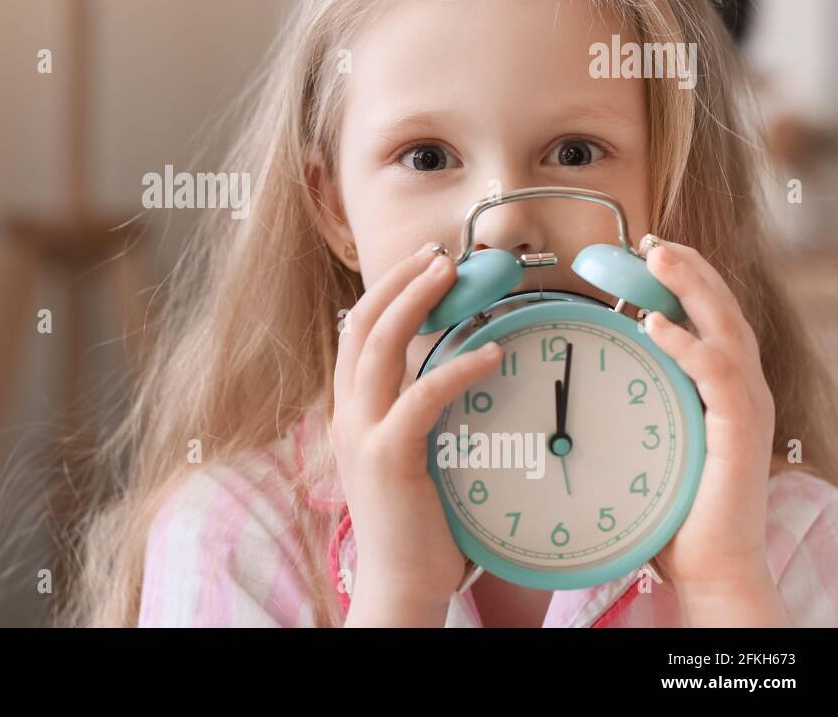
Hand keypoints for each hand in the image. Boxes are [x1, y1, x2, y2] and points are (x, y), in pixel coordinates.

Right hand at [332, 241, 501, 624]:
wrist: (399, 582)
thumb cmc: (415, 525)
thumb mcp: (407, 458)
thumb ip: (417, 416)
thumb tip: (452, 376)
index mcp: (350, 413)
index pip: (355, 335)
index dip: (385, 293)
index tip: (420, 267)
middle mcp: (347, 415)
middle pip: (361, 326)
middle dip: (398, 282)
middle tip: (437, 255)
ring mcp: (363, 433)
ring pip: (379, 347)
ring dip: (415, 302)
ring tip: (450, 274)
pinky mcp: (388, 456)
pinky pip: (422, 395)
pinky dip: (456, 367)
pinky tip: (490, 352)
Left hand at [635, 236, 783, 620]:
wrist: (707, 565)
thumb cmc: (671, 508)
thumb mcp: (646, 440)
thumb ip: (627, 405)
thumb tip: (572, 387)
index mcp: (719, 388)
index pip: (707, 318)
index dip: (683, 280)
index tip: (647, 251)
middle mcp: (740, 390)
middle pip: (721, 309)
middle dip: (687, 268)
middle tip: (650, 240)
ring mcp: (745, 408)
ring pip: (726, 328)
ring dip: (692, 288)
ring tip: (657, 258)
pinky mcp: (739, 430)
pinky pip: (718, 374)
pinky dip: (689, 344)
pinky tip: (658, 325)